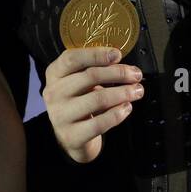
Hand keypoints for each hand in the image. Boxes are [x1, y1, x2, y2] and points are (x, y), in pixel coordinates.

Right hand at [42, 47, 144, 162]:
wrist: (70, 137)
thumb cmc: (79, 102)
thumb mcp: (79, 82)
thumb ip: (94, 70)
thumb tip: (122, 64)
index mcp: (54, 74)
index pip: (72, 58)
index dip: (96, 54)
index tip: (117, 54)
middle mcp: (53, 93)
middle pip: (89, 76)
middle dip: (118, 73)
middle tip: (136, 75)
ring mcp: (60, 116)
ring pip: (97, 99)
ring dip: (123, 93)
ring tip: (137, 91)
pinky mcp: (71, 136)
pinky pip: (99, 123)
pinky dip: (117, 114)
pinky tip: (127, 108)